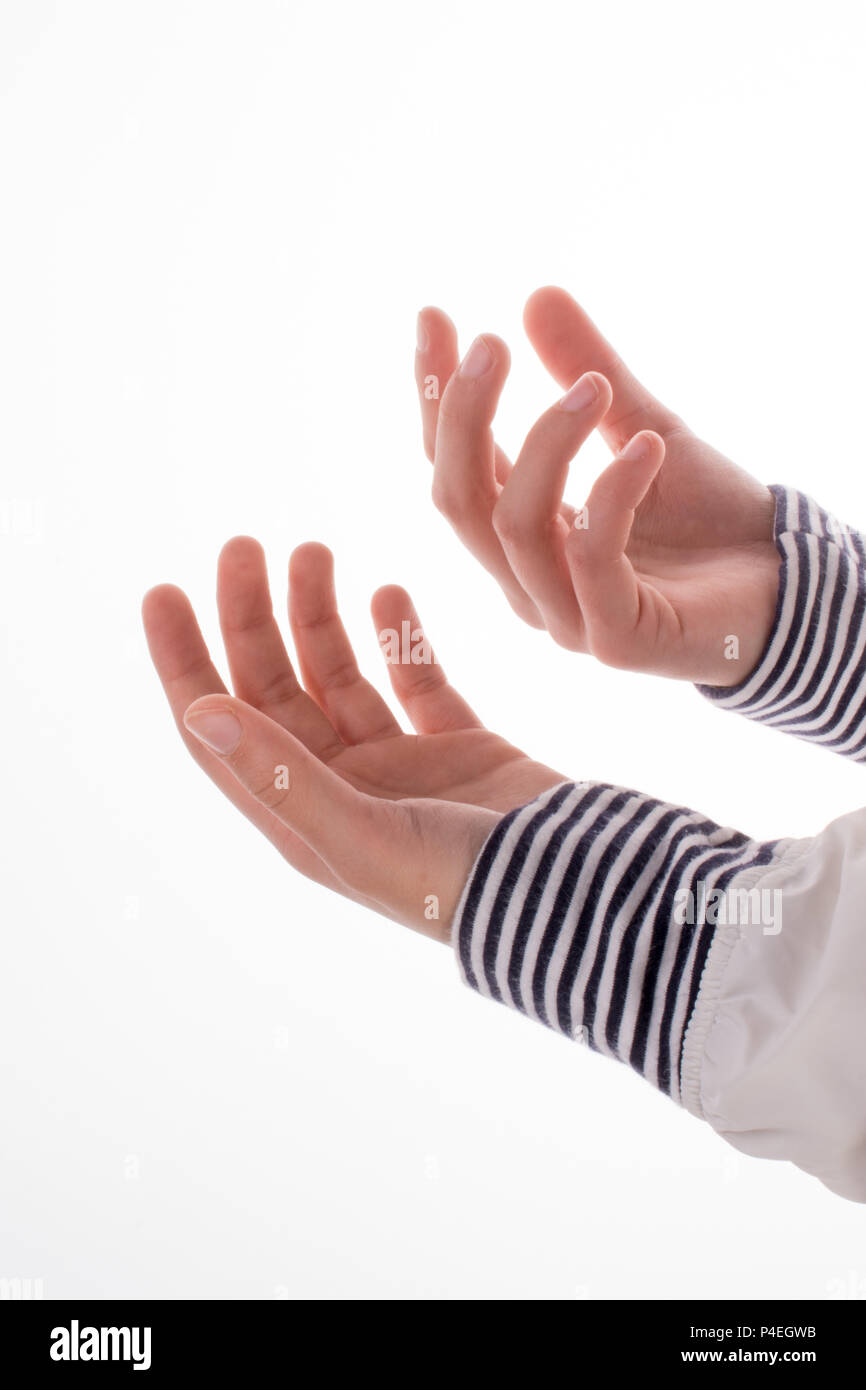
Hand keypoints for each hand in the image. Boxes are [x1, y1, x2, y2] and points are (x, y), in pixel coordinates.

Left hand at [142, 540, 564, 940]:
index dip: (182, 663)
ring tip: (313, 550)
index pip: (221, 729)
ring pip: (338, 675)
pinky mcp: (457, 748)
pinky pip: (416, 680)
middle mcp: (340, 788)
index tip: (163, 591)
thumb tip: (198, 712)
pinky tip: (387, 592)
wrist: (577, 894)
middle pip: (273, 688)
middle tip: (244, 544)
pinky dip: (400, 636)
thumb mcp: (355, 834)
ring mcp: (399, 767)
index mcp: (300, 815)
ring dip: (316, 614)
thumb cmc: (457, 884)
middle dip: (251, 615)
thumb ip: (279, 774)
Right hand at [415, 286, 779, 685]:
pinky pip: (592, 556)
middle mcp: (527, 581)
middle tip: (493, 342)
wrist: (786, 590)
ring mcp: (566, 616)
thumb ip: (589, 372)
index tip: (434, 317)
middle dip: (463, 417)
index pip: (453, 466)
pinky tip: (650, 447)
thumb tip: (536, 296)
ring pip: (515, 525)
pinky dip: (613, 492)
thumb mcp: (646, 428)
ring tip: (597, 384)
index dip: (436, 397)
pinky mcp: (617, 639)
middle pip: (458, 500)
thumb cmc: (709, 523)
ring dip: (549, 442)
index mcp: (522, 536)